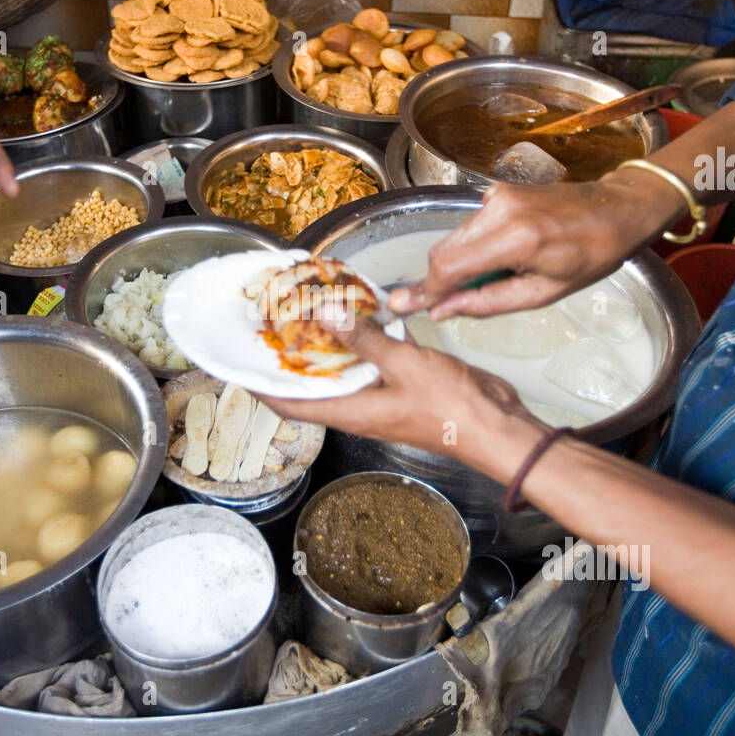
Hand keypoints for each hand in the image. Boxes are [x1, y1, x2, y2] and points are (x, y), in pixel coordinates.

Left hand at [259, 311, 542, 484]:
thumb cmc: (448, 405)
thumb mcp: (402, 364)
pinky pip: (374, 363)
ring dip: (330, 345)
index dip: (262, 388)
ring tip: (312, 310)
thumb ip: (364, 340)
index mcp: (349, 412)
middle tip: (274, 324)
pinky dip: (367, 341)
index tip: (239, 364)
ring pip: (345, 371)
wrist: (495, 425)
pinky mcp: (403, 386)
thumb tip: (325, 316)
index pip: (291, 406)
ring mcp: (382, 398)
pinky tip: (366, 312)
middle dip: (292, 358)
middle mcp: (359, 408)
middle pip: (313, 386)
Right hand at [389, 174, 683, 320]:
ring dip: (460, 264)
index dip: (425, 290)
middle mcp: (501, 210)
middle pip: (443, 252)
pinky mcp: (497, 191)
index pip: (449, 267)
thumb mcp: (542, 293)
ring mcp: (497, 196)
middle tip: (449, 302)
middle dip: (440, 280)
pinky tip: (502, 254)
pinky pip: (469, 226)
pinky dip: (474, 246)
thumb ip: (486, 302)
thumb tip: (441, 310)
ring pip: (453, 239)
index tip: (404, 306)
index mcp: (517, 239)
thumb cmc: (589, 256)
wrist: (614, 210)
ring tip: (497, 274)